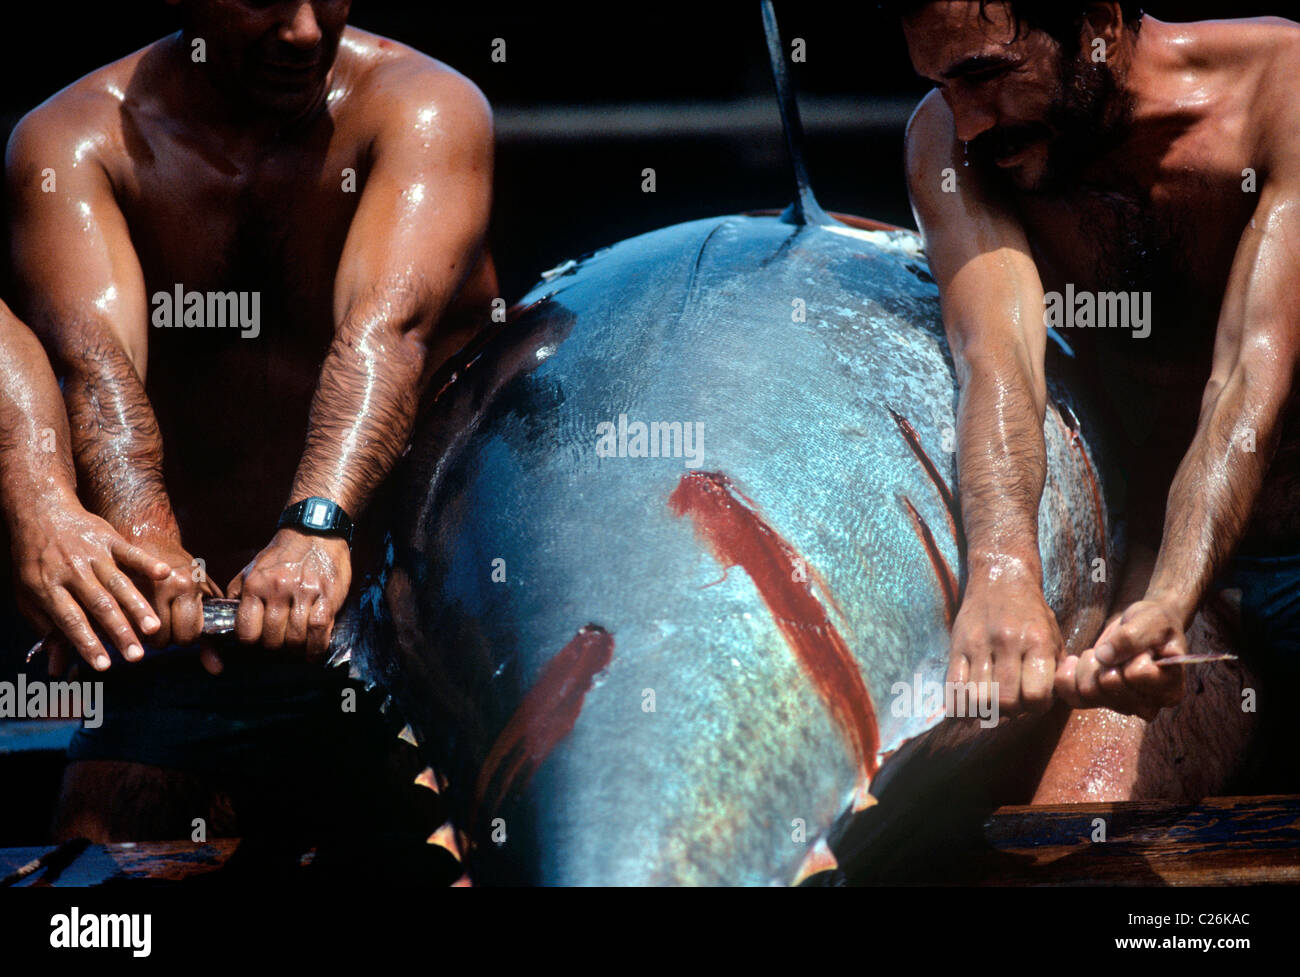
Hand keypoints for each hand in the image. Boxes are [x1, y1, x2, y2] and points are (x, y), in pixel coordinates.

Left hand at [10, 492, 169, 672]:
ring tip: (153, 628)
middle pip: (99, 605)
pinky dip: (147, 563)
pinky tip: (163, 575)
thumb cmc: (33, 561)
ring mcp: (93, 554)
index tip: (104, 665)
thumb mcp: (27, 596)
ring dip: (137, 606)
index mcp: (48, 587)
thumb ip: (46, 630)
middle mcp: (72, 571)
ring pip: (118, 583)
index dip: (88, 643)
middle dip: (119, 632)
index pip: (71, 621)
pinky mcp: (109, 538)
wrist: (39, 511)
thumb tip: (58, 667)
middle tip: (136, 656)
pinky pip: (130, 552)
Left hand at [227, 529, 350, 661]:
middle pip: (271, 638)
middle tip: (280, 643)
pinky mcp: (327, 596)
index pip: (246, 630)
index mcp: (255, 584)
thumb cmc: (284, 553)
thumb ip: (239, 592)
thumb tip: (227, 617)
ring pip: (295, 638)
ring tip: (297, 647)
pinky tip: (314, 651)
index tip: (259, 640)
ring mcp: (304, 592)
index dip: (252, 642)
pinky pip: (319, 630)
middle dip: (275, 646)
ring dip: (296, 649)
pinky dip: (316, 647)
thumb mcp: (253, 568)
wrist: (316, 530)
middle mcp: (277, 589)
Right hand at [948, 572, 1061, 717]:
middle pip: (1006, 701)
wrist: (1000, 576)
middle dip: (1012, 711)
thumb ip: (1056, 668)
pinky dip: (959, 706)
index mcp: (1037, 641)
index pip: (1036, 695)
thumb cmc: (1031, 611)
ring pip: (979, 698)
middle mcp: (1008, 642)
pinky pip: (953, 686)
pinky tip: (967, 710)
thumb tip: (1053, 701)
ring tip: (993, 704)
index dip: (1037, 707)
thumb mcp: (1053, 635)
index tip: (1035, 700)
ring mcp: (979, 644)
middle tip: (1013, 703)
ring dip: (987, 710)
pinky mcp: (957, 645)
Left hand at [1054, 598, 1186, 719]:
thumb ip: (1132, 637)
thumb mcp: (1152, 621)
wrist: (1146, 627)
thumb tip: (1105, 656)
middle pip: (1108, 684)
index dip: (1129, 653)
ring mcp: (1125, 707)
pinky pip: (1073, 696)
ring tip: (1103, 653)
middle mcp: (1150, 706)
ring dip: (1088, 665)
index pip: (1136, 674)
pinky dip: (1068, 676)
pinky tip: (1075, 662)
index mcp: (1171, 689)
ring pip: (1088, 691)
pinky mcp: (1102, 704)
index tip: (1138, 644)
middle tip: (1116, 647)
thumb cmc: (1155, 623)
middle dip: (1105, 658)